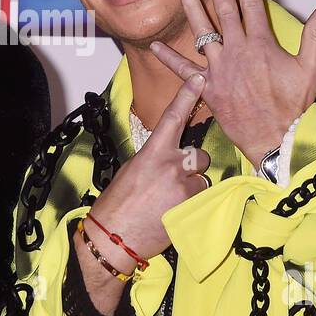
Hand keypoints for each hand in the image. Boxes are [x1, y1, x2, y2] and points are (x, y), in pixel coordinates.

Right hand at [84, 74, 211, 269]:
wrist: (113, 237)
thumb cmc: (117, 204)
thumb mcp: (131, 170)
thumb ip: (154, 157)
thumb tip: (167, 154)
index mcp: (152, 152)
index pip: (172, 117)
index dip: (187, 95)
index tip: (199, 78)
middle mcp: (171, 165)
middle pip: (199, 154)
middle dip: (192, 166)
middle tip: (174, 182)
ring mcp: (183, 185)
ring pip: (202, 179)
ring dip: (191, 188)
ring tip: (170, 201)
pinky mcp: (192, 205)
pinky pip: (201, 198)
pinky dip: (191, 204)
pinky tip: (173, 212)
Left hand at [150, 0, 315, 167]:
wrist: (275, 139)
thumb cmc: (294, 107)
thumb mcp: (310, 69)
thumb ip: (314, 35)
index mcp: (262, 45)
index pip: (251, 4)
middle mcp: (237, 52)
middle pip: (225, 10)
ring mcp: (220, 69)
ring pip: (202, 32)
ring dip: (192, 8)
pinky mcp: (207, 87)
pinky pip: (184, 71)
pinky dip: (170, 58)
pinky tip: (156, 45)